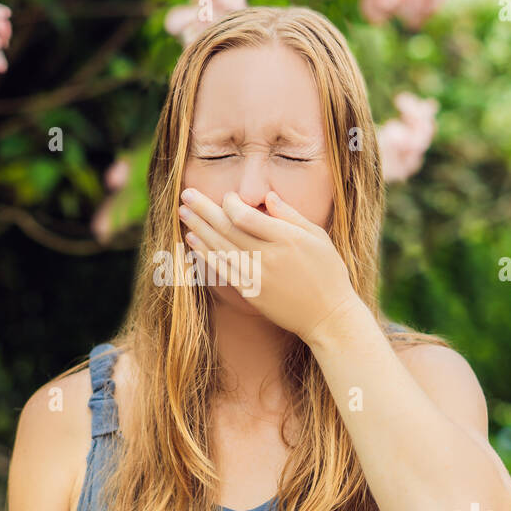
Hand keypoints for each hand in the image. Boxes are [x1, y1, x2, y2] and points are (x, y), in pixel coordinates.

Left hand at [177, 187, 361, 342]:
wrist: (327, 316)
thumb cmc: (328, 273)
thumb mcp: (318, 237)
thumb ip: (291, 215)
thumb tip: (267, 196)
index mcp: (287, 239)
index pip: (246, 217)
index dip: (230, 204)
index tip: (226, 196)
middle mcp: (269, 257)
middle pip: (228, 229)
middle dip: (204, 210)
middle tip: (186, 194)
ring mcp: (257, 277)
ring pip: (220, 248)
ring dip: (199, 229)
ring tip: (183, 212)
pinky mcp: (250, 292)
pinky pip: (222, 269)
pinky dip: (206, 253)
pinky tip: (193, 240)